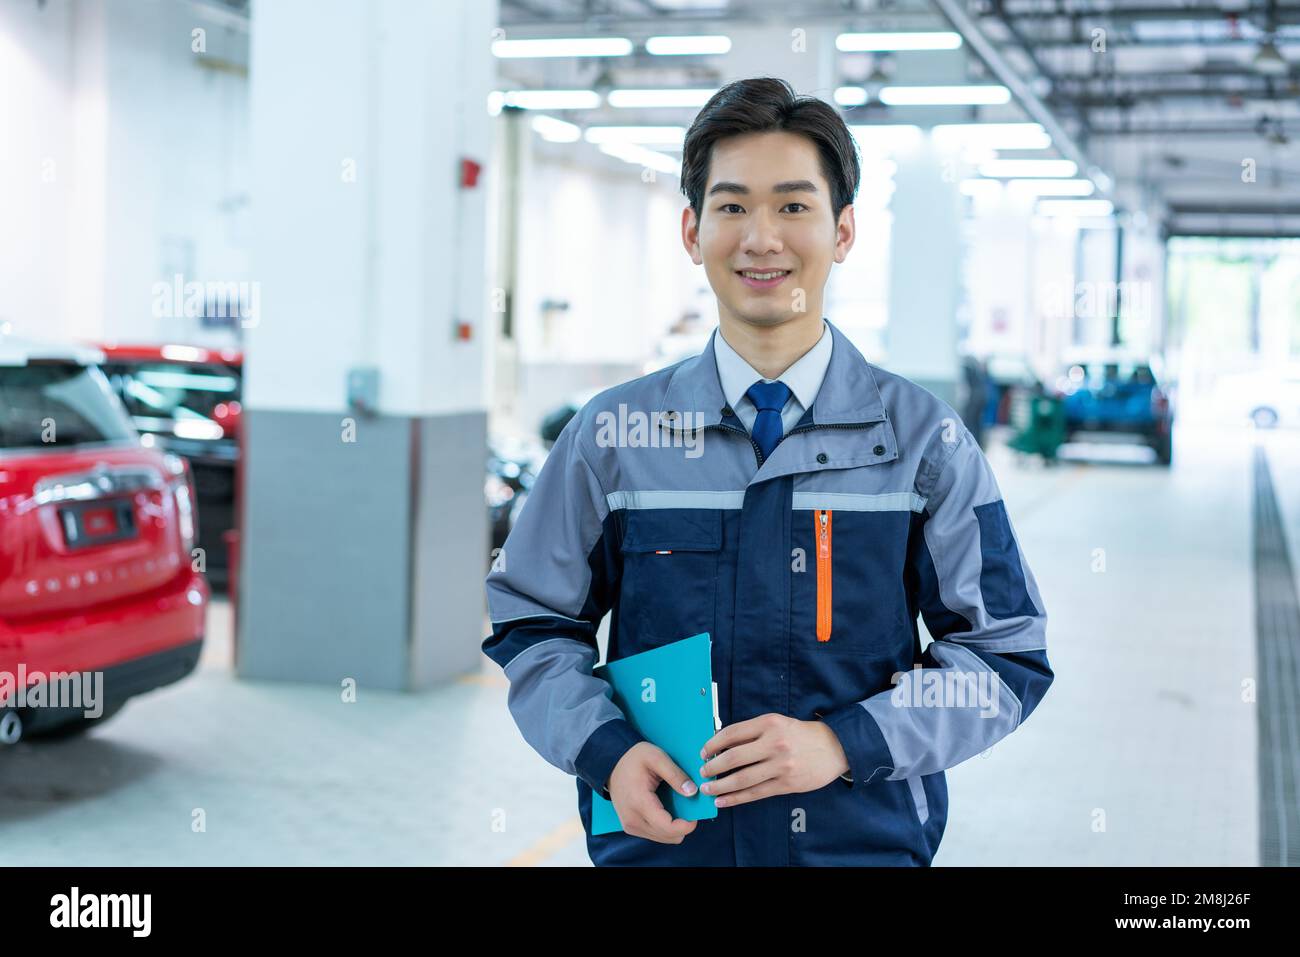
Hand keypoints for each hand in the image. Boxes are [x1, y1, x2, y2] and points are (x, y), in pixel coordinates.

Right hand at [607, 741, 699, 843]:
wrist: (611, 763)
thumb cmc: (634, 758)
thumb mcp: (657, 757)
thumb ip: (675, 775)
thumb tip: (692, 792)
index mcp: (639, 803)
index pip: (668, 828)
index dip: (687, 826)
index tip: (695, 815)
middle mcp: (633, 820)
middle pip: (668, 837)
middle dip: (682, 825)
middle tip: (687, 807)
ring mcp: (630, 826)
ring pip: (664, 838)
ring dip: (674, 826)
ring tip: (675, 807)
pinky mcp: (630, 827)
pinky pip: (655, 834)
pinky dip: (665, 826)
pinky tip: (665, 809)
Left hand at [698, 714, 849, 807]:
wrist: (834, 748)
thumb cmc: (800, 734)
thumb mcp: (776, 723)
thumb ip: (751, 732)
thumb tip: (720, 744)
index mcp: (769, 724)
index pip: (732, 733)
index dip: (713, 743)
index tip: (703, 751)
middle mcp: (774, 744)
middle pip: (733, 758)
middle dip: (713, 766)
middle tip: (702, 771)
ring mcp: (781, 766)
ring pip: (741, 779)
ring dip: (720, 785)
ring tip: (707, 788)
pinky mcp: (786, 784)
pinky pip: (755, 793)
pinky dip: (735, 798)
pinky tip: (723, 800)